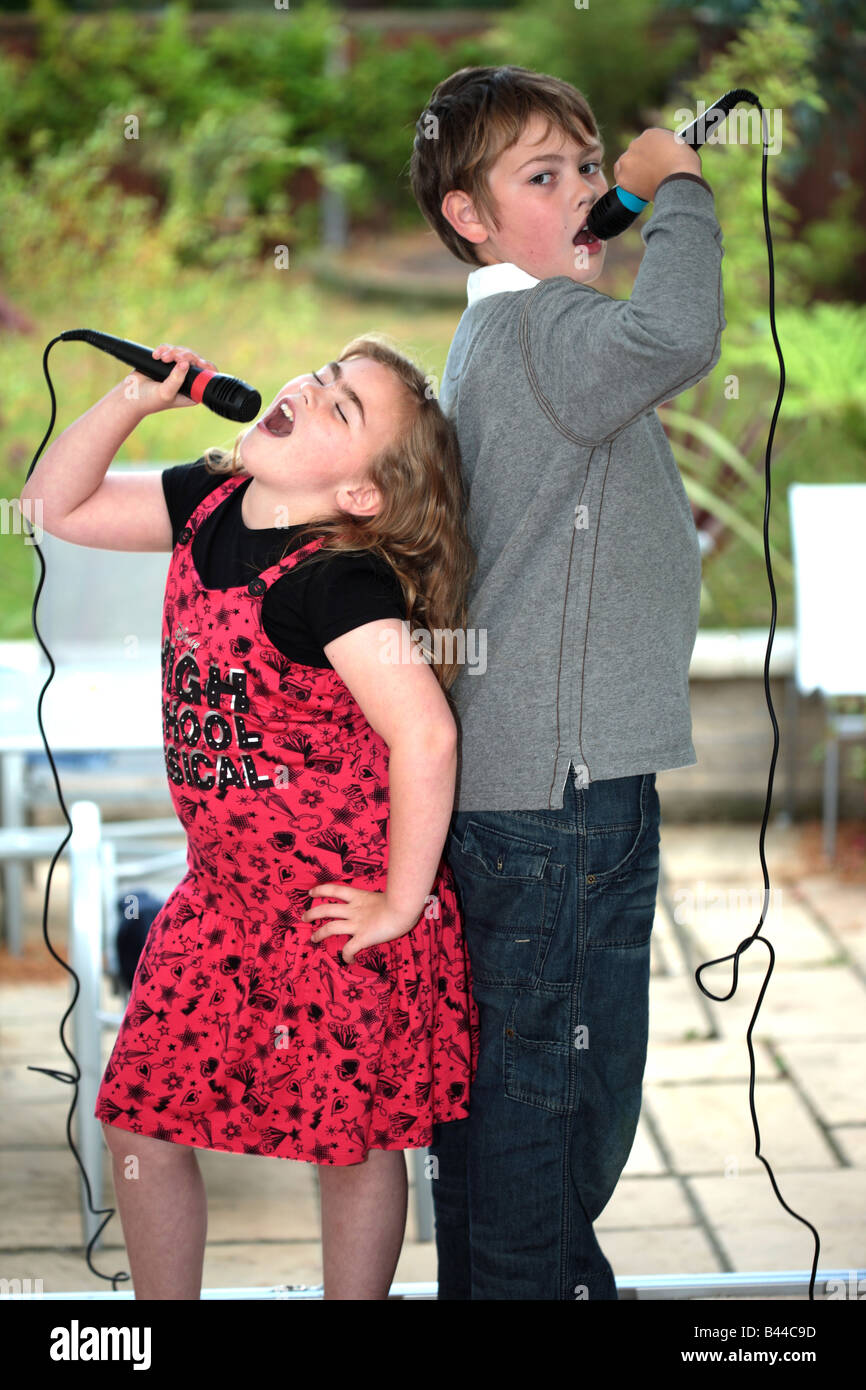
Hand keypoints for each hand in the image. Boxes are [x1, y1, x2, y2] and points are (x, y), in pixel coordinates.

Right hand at [120, 343, 217, 415]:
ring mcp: (177, 370)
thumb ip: (176, 379)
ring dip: (172, 351)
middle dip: (183, 355)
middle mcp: (188, 381)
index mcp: (193, 392)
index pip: (207, 376)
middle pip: (195, 360)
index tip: (195, 362)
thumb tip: (186, 364)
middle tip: (169, 357)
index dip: (205, 366)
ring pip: (183, 352)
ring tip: (161, 357)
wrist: (130, 396)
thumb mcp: (166, 393)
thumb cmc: (149, 400)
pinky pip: (170, 349)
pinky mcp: (167, 363)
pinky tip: (156, 354)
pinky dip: (163, 349)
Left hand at [303, 882, 419, 964]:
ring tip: (313, 938)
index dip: (321, 890)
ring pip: (330, 928)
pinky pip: (349, 949)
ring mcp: (357, 924)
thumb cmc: (403, 901)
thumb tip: (387, 903)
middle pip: (326, 909)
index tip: (311, 892)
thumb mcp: (388, 896)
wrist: (404, 907)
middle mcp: (354, 910)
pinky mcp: (362, 937)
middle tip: (304, 917)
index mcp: (360, 897)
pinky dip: (347, 956)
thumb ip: (381, 901)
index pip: (335, 889)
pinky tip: (349, 960)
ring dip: (319, 934)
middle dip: (313, 913)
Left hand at [613, 127, 701, 202]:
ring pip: (626, 165)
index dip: (651, 154)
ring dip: (632, 171)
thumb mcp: (680, 146)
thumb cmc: (685, 165)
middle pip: (635, 153)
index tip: (654, 161)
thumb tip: (665, 154)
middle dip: (641, 162)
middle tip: (650, 173)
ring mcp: (627, 159)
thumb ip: (668, 146)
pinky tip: (635, 187)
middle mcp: (636, 143)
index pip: (646, 143)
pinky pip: (620, 178)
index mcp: (650, 133)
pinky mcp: (622, 176)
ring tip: (644, 181)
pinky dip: (626, 183)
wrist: (679, 179)